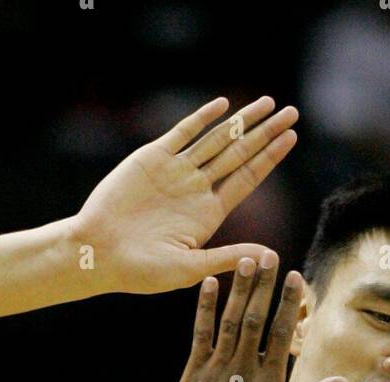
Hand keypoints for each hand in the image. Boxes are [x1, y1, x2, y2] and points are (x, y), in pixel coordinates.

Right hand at [75, 96, 296, 295]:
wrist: (97, 252)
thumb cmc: (141, 271)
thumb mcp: (190, 268)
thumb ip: (228, 256)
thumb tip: (269, 256)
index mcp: (208, 214)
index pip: (246, 179)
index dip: (269, 158)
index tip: (291, 139)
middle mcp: (196, 189)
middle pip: (239, 154)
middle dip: (265, 133)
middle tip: (292, 113)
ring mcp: (175, 172)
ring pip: (216, 139)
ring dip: (241, 121)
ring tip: (268, 103)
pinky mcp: (152, 158)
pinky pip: (182, 133)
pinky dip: (201, 118)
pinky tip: (222, 106)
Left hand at [164, 256, 345, 381]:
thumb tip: (342, 381)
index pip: (281, 334)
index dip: (287, 302)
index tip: (293, 276)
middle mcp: (244, 370)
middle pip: (256, 319)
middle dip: (263, 285)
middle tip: (269, 254)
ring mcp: (217, 369)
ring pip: (230, 321)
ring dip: (239, 289)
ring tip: (245, 260)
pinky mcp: (193, 373)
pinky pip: (201, 334)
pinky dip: (205, 308)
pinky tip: (211, 283)